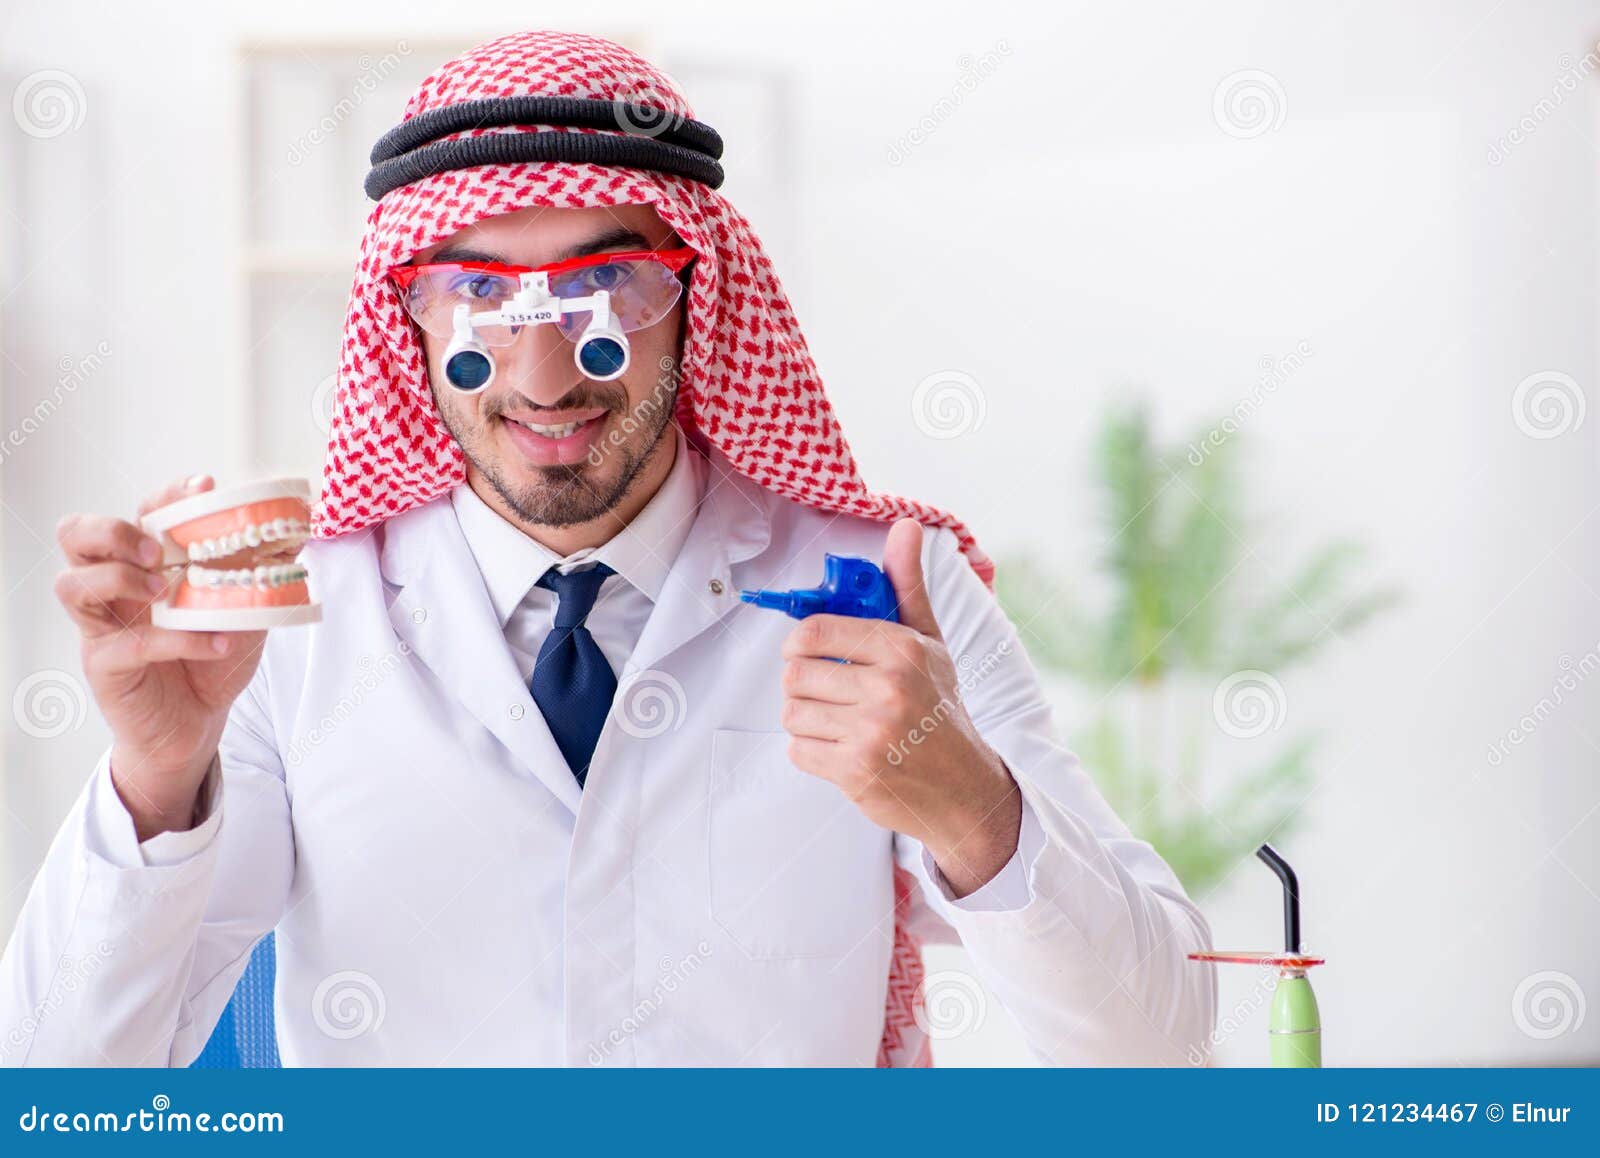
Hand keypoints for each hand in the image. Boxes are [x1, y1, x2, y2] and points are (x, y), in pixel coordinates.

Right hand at [54, 475, 266, 840]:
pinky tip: (216, 643)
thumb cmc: (212, 661)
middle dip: (115, 532)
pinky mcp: (105, 664)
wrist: (199, 724)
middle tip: (160, 551)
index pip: (141, 512)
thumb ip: (261, 575)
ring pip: (73, 584)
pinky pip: (128, 644)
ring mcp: (102, 625)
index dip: (167, 494)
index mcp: (146, 564)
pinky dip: (177, 640)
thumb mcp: (246, 612)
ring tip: (165, 591)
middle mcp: (114, 587)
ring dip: (120, 579)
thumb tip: (297, 535)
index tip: (206, 486)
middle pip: (76, 534)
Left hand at [779, 518, 1021, 896]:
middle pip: (795, 673)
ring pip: (792, 712)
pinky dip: (812, 752)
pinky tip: (843, 749)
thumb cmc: (940, 709)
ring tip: (837, 722)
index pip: (813, 631)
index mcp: (901, 648)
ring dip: (805, 719)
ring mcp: (871, 731)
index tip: (813, 652)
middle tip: (828, 692)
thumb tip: (906, 525)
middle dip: (803, 685)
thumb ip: (907, 587)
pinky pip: (798, 751)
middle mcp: (887, 686)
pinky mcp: (856, 771)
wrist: (965, 787)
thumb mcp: (930, 643)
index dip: (801, 642)